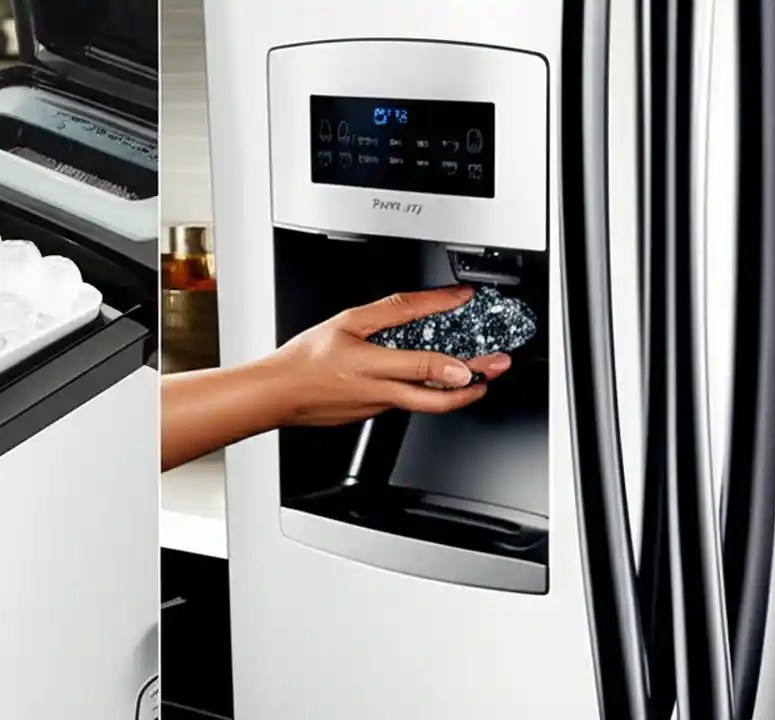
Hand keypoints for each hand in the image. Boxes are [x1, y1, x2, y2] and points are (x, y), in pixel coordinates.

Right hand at [258, 285, 511, 425]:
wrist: (278, 393)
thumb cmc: (306, 358)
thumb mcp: (348, 320)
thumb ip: (395, 311)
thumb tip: (432, 303)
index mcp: (373, 366)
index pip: (425, 366)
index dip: (459, 361)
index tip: (485, 351)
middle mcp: (380, 393)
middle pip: (438, 400)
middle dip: (474, 387)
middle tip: (495, 371)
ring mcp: (378, 408)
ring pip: (425, 403)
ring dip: (454, 390)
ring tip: (474, 375)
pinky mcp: (372, 415)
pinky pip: (405, 402)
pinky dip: (424, 391)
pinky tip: (429, 377)